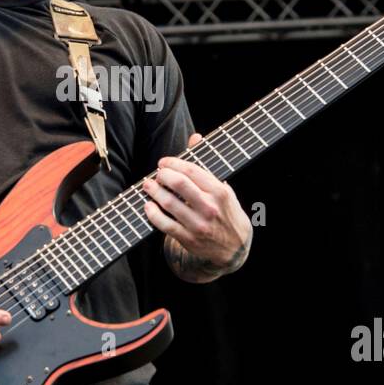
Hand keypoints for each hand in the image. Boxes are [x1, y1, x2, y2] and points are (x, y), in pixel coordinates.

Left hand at [143, 132, 252, 278]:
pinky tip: (148, 206)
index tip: (163, 162)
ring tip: (148, 185)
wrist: (235, 247)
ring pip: (168, 203)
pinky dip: (152, 213)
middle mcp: (209, 207)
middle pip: (179, 184)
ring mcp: (198, 224)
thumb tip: (195, 137)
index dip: (172, 163)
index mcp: (219, 191)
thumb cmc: (226, 212)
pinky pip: (164, 224)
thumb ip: (205, 164)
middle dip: (162, 175)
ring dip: (153, 191)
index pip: (191, 170)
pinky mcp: (188, 239)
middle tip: (157, 174)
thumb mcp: (223, 188)